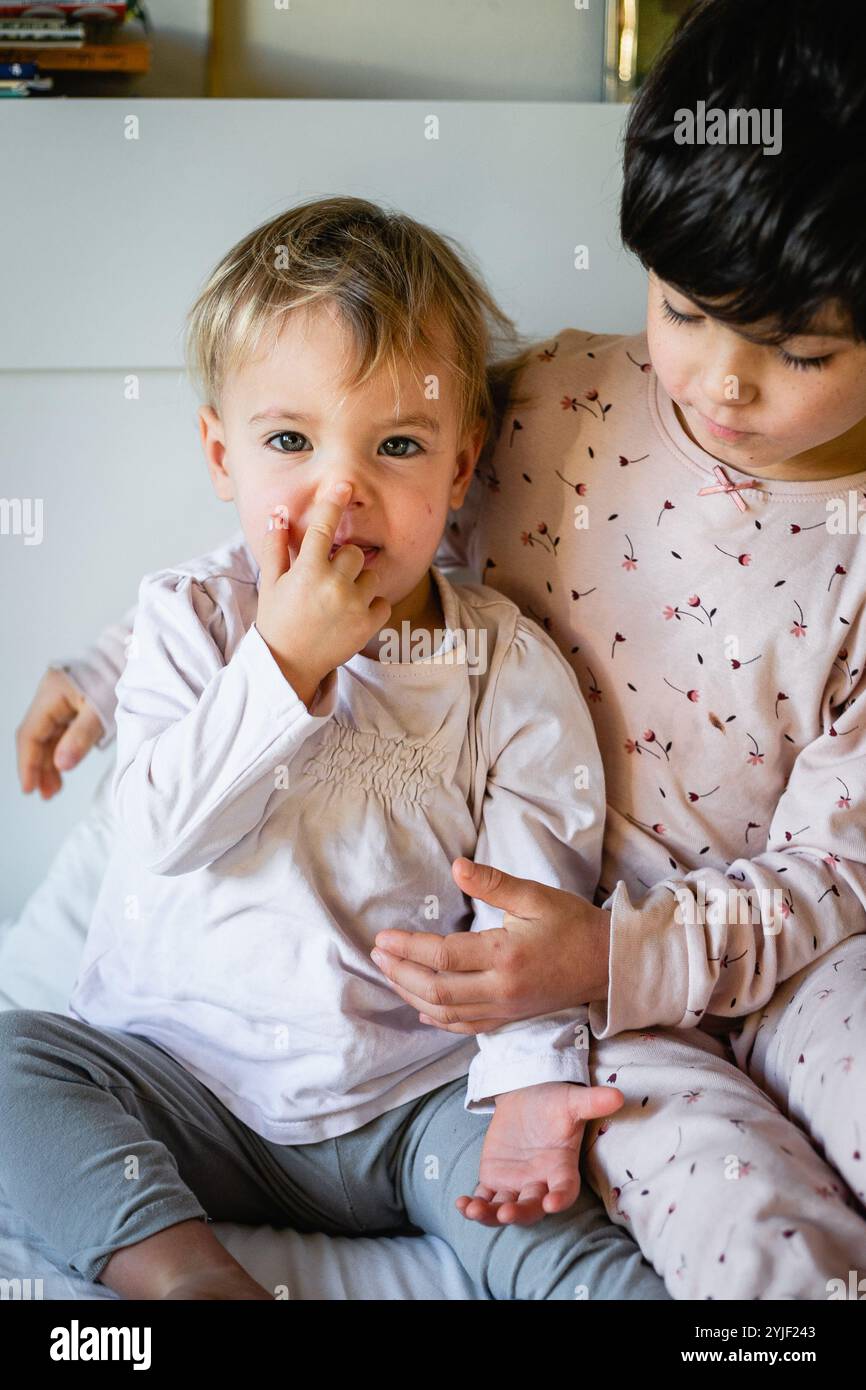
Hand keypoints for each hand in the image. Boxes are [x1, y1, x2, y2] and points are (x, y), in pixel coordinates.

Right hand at [16, 667, 104, 798]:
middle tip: (45, 795)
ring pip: (46, 737)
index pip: (30, 734)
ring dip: (48, 763)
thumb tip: (61, 766)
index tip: (29, 788)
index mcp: (51, 693)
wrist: (132, 657)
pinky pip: (58, 732)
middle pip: (35, 738)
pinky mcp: (69, 705)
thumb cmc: (117, 680)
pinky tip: (61, 770)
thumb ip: (80, 738)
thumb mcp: (101, 712)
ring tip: (53, 790)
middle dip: (38, 768)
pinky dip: (59, 752)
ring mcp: (57, 700)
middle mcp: (48, 696)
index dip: (27, 764)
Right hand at [255, 482, 391, 706]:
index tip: (344, 484)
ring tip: (338, 601)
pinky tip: (350, 615)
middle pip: (355, 553)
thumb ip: (277, 546)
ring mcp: (353, 606)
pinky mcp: (368, 625)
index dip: (333, 503)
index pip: (324, 527)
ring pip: (371, 576)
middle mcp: (333, 585)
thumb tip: (280, 513)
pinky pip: (382, 601)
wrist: (288, 666)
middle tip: (328, 580)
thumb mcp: (271, 582)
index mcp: (307, 571)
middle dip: (345, 562)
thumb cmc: (278, 621)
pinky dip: (371, 606)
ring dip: (359, 584)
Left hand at [370, 857, 610, 1032]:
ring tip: (390, 975)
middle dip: (401, 973)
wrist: (607, 963)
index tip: (383, 937)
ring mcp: (505, 1009)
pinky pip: (466, 1027)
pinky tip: (421, 1009)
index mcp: (505, 955)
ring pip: (446, 1013)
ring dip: (412, 996)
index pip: (443, 956)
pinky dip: (439, 1020)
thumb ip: (493, 883)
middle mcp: (502, 988)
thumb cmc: (571, 924)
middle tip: (377, 955)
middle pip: (437, 990)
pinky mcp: (510, 1018)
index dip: (407, 948)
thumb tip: (456, 866)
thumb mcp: (535, 895)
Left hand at [457, 1081, 622, 1225]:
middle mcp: (539, 1182)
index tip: (552, 1203)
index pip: (565, 1189)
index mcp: (561, 1167)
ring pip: (505, 1207)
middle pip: (532, 1206)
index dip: (560, 1198)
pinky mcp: (493, 1180)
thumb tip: (618, 1096)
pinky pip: (484, 1199)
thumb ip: (592, 1101)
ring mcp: (515, 1184)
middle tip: (509, 1213)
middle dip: (521, 1212)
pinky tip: (461, 1205)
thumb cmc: (553, 1101)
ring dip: (491, 1215)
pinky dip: (473, 1206)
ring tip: (475, 1212)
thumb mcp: (571, 1099)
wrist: (525, 1095)